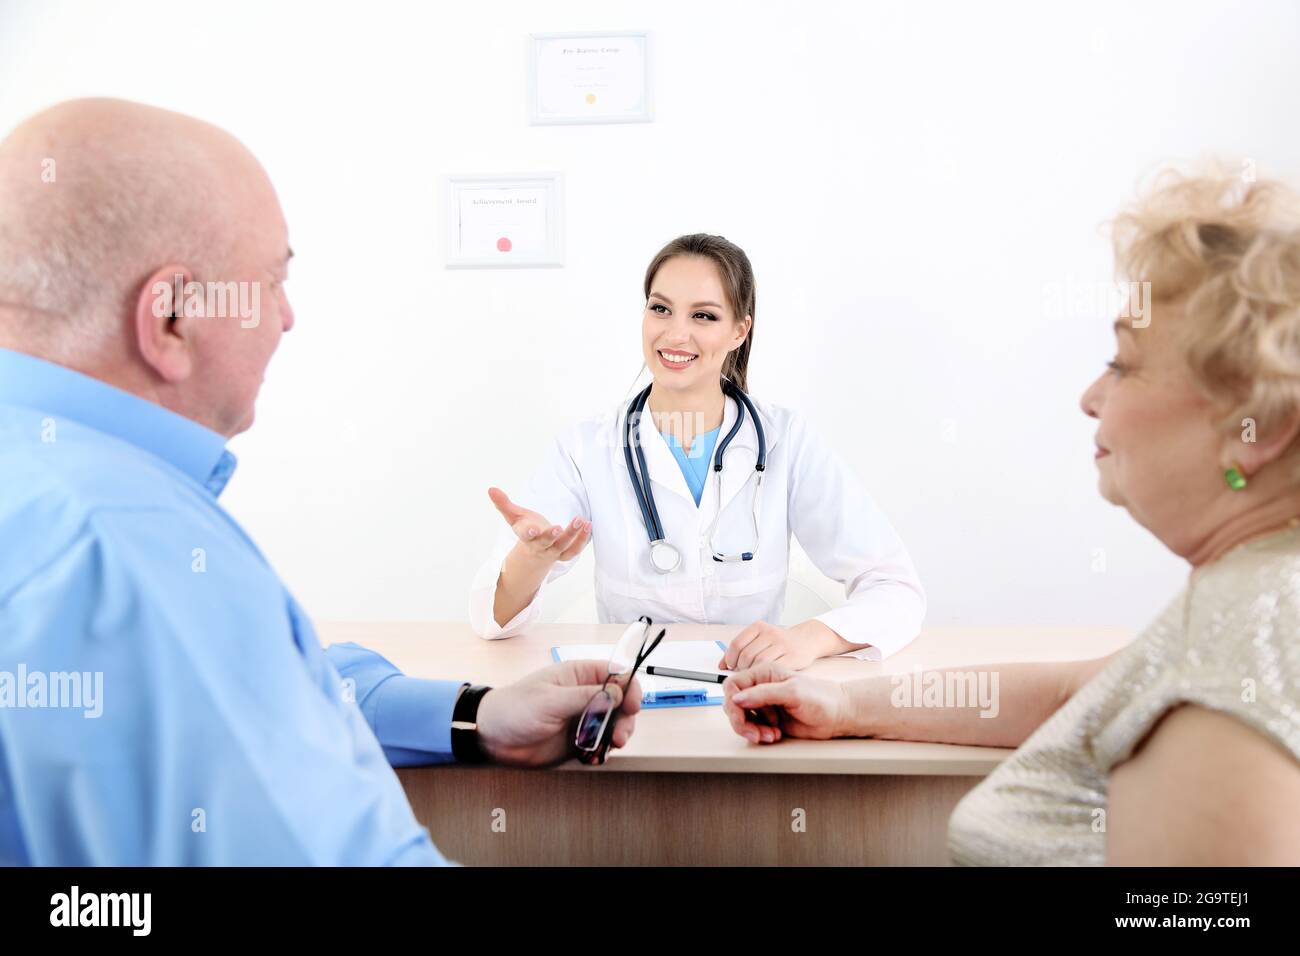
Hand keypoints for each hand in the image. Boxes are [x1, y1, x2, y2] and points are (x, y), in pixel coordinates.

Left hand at [474, 660, 640, 767]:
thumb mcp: (550, 700)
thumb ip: (586, 697)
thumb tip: (617, 693)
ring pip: (615, 724)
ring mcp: (583, 717)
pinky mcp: (579, 739)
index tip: (632, 705)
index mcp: (578, 675)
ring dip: (617, 736)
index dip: (630, 688)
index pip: (617, 674)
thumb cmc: (515, 709)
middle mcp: (585, 694)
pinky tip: (594, 756)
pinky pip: (601, 743)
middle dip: (626, 719)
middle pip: (622, 701)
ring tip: (607, 748)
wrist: (492, 737)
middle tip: (620, 736)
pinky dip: (603, 750)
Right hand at [489, 487, 590, 567]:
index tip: (533, 529)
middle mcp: (539, 546)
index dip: (529, 532)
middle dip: (551, 536)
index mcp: (526, 536)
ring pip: (563, 546)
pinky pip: (574, 550)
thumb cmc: (526, 528)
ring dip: (572, 535)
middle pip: (545, 543)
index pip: (526, 535)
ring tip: (581, 521)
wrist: (535, 552)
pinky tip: (588, 526)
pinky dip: (582, 540)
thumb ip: (503, 503)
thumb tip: (490, 488)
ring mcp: (553, 551)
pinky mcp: (564, 553)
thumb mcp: (514, 516)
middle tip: (558, 528)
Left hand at [718, 620, 840, 670]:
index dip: (730, 659)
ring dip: (753, 674)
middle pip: (746, 655)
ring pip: (759, 663)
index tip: (731, 666)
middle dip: (741, 669)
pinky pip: (773, 670)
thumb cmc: (778, 644)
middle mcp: (770, 633)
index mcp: (759, 627)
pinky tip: (765, 679)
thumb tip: (721, 665)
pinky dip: (765, 677)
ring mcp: (782, 645)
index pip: (737, 644)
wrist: (806, 640)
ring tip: (754, 677)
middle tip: (743, 674)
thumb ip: (741, 650)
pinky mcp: (792, 657)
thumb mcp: (759, 640)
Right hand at [722, 663, 849, 743]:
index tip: (739, 715)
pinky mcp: (768, 719)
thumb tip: (737, 698)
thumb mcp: (792, 692)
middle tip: (755, 734)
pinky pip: (752, 728)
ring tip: (770, 735)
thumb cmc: (821, 698)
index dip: (731, 701)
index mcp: (764, 673)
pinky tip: (775, 734)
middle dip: (741, 721)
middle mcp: (761, 687)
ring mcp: (764, 704)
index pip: (733, 684)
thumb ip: (763, 694)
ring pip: (741, 718)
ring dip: (751, 730)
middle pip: (733, 704)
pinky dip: (759, 734)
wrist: (837, 715)